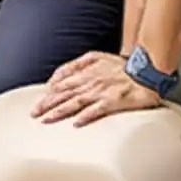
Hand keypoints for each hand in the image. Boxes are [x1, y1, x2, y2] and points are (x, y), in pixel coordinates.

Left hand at [33, 51, 161, 126]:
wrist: (145, 71)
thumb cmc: (121, 66)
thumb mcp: (96, 57)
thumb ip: (76, 64)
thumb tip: (57, 76)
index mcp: (86, 71)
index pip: (61, 82)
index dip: (48, 93)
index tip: (39, 102)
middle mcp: (91, 81)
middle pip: (64, 93)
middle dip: (47, 104)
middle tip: (34, 114)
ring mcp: (101, 92)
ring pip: (76, 102)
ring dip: (59, 111)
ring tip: (47, 119)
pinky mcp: (114, 102)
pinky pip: (97, 110)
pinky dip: (86, 116)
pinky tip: (76, 123)